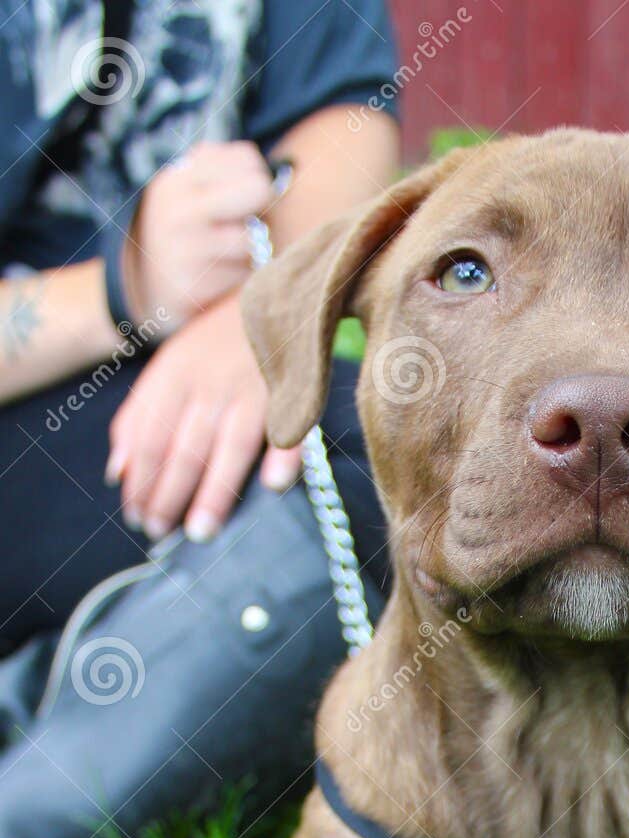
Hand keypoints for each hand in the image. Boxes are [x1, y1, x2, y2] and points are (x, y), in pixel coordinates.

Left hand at [107, 291, 301, 542]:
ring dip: (214, 492)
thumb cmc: (214, 347)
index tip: (136, 516)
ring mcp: (252, 388)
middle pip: (185, 448)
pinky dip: (284, 455)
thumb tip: (116, 474)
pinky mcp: (294, 392)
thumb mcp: (167, 370)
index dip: (140, 480)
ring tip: (200, 532)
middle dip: (169, 495)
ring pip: (229, 446)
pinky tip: (274, 487)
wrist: (274, 293)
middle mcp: (210, 384)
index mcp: (174, 377)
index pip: (149, 437)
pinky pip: (290, 427)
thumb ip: (138, 418)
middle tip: (160, 533)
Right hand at [122, 142, 274, 332]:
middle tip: (249, 221)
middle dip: (262, 206)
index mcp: (177, 179)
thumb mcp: (187, 193)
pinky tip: (218, 278)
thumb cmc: (181, 234)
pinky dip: (238, 279)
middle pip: (258, 189)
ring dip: (249, 251)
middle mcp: (178, 209)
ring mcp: (184, 250)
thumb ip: (222, 174)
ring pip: (251, 240)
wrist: (141, 289)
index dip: (257, 177)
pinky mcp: (192, 288)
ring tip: (226, 254)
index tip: (246, 193)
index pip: (246, 158)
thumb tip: (275, 176)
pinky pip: (242, 277)